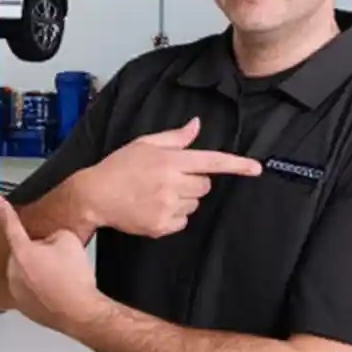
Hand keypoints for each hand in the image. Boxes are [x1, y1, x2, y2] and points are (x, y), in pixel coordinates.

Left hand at [0, 196, 104, 335]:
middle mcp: (14, 272)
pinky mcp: (23, 307)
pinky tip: (57, 291)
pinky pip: (30, 290)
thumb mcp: (69, 240)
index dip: (6, 211)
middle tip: (59, 261)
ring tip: (61, 279)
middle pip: (24, 252)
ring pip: (26, 272)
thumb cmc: (74, 279)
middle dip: (38, 252)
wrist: (81, 312)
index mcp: (22, 252)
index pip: (11, 225)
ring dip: (39, 272)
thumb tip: (49, 240)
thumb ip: (52, 234)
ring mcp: (17, 291)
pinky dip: (40, 289)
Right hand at [71, 117, 261, 238]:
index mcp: (169, 161)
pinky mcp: (161, 226)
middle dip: (194, 181)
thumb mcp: (144, 144)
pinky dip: (174, 215)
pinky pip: (183, 221)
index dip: (236, 165)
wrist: (95, 195)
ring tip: (157, 193)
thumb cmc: (118, 166)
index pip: (211, 162)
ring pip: (195, 204)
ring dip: (184, 198)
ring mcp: (167, 207)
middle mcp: (171, 184)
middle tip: (170, 178)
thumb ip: (174, 137)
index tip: (256, 168)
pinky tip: (154, 207)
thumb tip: (196, 125)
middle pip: (205, 185)